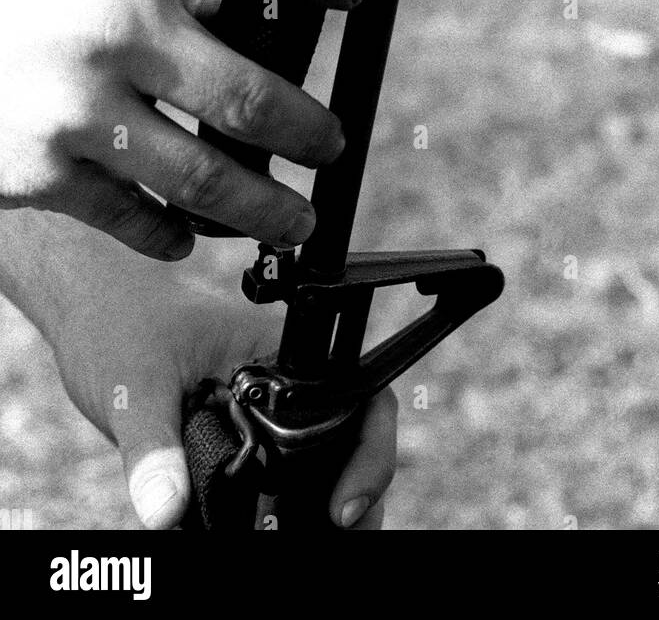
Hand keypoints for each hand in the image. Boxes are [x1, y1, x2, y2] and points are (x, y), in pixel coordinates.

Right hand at [0, 0, 364, 255]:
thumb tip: (258, 17)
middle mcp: (114, 30)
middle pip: (257, 96)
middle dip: (313, 131)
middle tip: (332, 144)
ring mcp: (77, 109)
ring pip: (209, 182)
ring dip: (267, 208)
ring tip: (296, 220)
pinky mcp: (40, 173)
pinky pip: (135, 219)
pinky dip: (172, 234)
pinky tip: (186, 234)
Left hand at [49, 245, 396, 529]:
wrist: (95, 314)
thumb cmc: (121, 326)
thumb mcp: (135, 387)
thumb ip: (152, 447)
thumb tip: (166, 512)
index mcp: (281, 350)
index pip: (357, 397)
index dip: (368, 454)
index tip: (343, 507)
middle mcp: (287, 377)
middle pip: (350, 438)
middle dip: (351, 490)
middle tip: (336, 531)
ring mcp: (269, 407)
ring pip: (322, 461)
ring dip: (317, 504)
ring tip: (306, 540)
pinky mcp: (244, 435)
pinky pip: (283, 474)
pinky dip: (283, 506)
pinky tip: (265, 532)